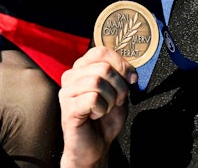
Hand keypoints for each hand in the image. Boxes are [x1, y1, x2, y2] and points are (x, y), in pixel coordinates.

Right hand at [58, 46, 136, 166]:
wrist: (96, 146)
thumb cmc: (105, 119)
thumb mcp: (118, 92)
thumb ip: (122, 77)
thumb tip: (130, 70)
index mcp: (82, 68)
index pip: (101, 51)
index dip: (121, 63)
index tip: (131, 79)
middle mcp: (71, 76)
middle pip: (103, 67)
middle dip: (119, 86)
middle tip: (118, 100)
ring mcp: (67, 92)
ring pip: (97, 82)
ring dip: (110, 99)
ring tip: (105, 109)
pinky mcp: (68, 108)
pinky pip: (92, 99)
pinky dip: (102, 109)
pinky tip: (96, 115)